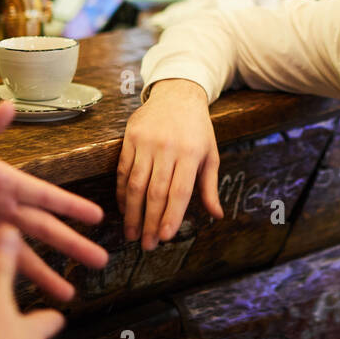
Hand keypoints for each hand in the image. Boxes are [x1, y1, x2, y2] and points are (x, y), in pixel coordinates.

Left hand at [0, 101, 107, 300]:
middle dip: (71, 244)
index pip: (45, 196)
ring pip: (17, 257)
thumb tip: (10, 106)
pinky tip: (11, 301)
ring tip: (67, 292)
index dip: (71, 206)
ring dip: (43, 273)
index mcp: (1, 181)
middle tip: (100, 259)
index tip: (98, 216)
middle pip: (42, 230)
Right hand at [117, 79, 224, 250]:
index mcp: (191, 153)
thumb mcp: (210, 154)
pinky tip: (124, 209)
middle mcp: (168, 148)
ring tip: (132, 234)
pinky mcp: (130, 137)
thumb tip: (217, 215)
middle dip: (150, 221)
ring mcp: (147, 142)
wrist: (178, 94)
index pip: (179, 191)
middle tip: (147, 245)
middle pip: (155, 192)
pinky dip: (122, 192)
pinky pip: (123, 170)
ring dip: (132, 212)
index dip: (171, 216)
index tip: (165, 237)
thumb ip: (210, 186)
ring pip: (136, 183)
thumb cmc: (197, 129)